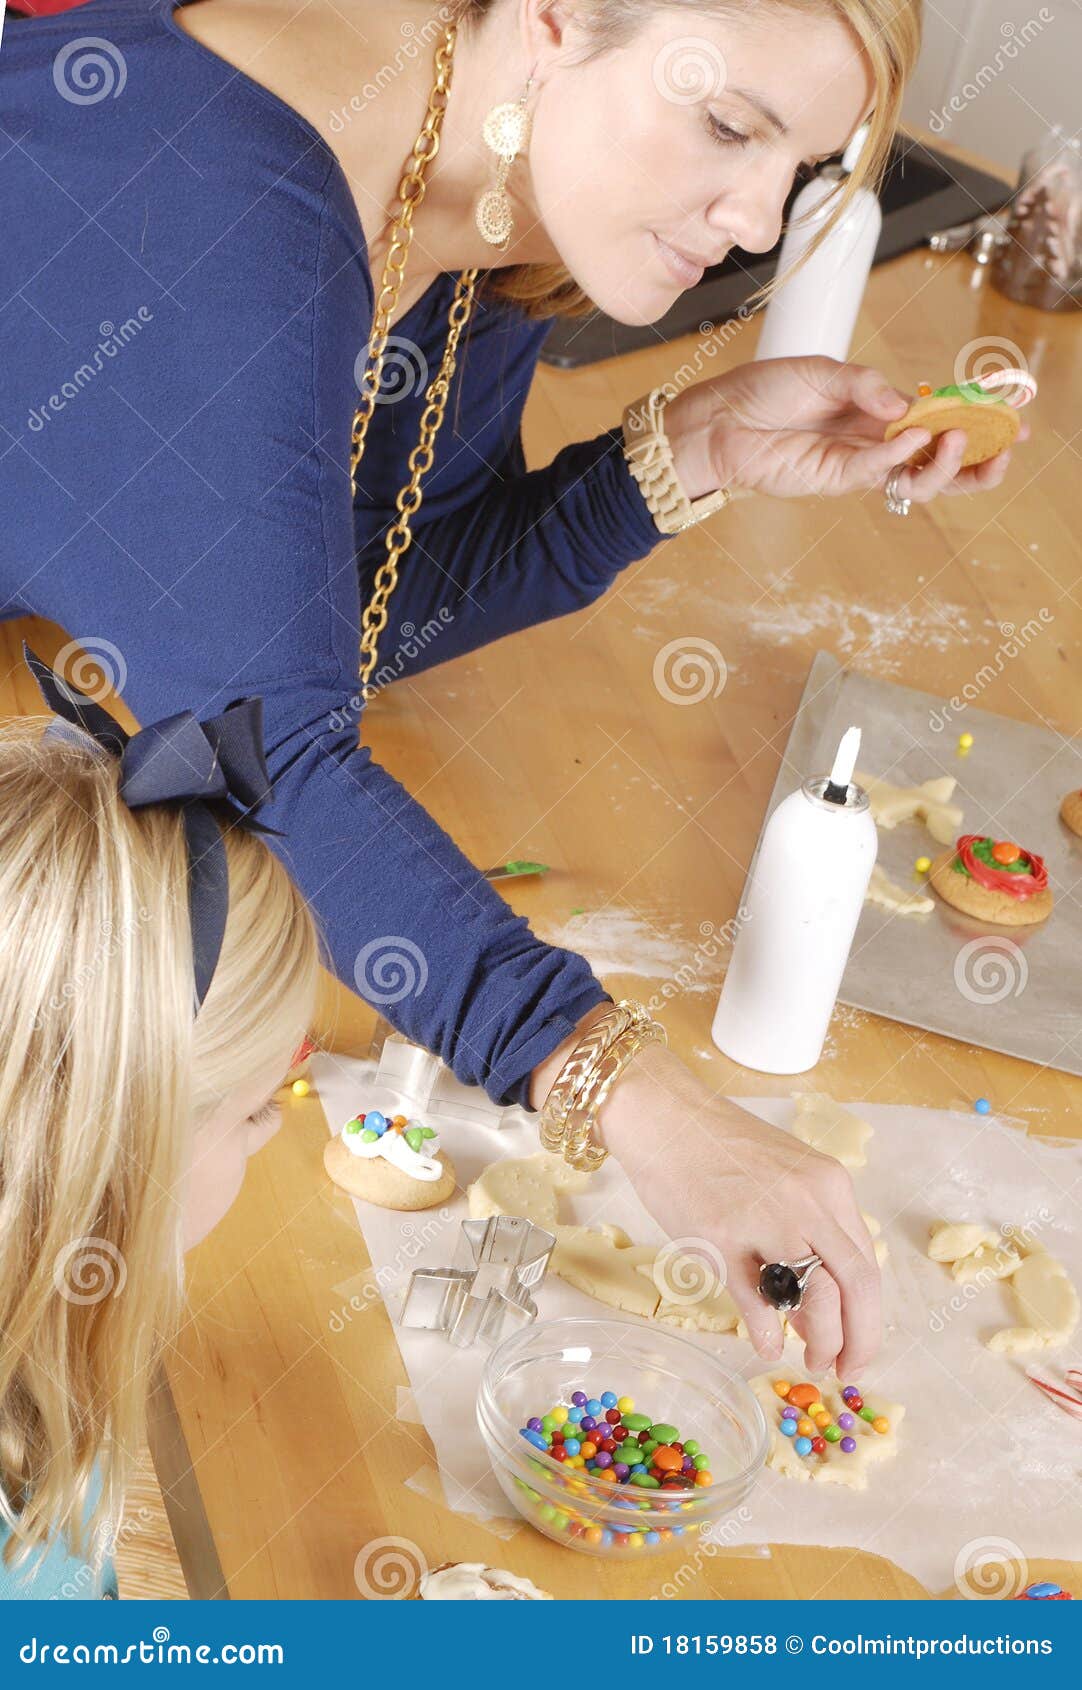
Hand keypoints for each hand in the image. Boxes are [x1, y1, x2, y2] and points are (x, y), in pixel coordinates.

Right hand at [535, 1033, 881, 1377]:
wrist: (665, 1115)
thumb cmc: (719, 1147)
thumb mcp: (785, 1175)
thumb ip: (809, 1228)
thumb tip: (816, 1304)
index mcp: (830, 1186)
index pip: (867, 1264)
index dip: (868, 1315)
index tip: (859, 1344)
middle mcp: (810, 1203)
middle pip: (857, 1287)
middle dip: (860, 1340)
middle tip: (846, 1369)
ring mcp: (767, 1221)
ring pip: (817, 1299)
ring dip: (820, 1342)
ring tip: (810, 1360)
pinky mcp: (723, 1238)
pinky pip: (758, 1302)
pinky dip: (767, 1336)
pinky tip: (766, 1347)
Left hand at [664, 355, 1024, 504]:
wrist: (719, 419)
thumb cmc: (765, 390)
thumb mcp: (823, 372)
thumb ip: (867, 386)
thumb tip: (907, 407)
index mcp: (879, 411)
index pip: (938, 418)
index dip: (973, 419)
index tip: (1009, 417)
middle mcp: (875, 441)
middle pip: (938, 460)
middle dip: (977, 456)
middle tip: (1005, 445)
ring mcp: (857, 465)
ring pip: (916, 479)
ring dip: (946, 465)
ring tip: (959, 441)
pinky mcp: (833, 480)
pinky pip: (877, 473)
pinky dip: (899, 458)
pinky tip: (912, 440)